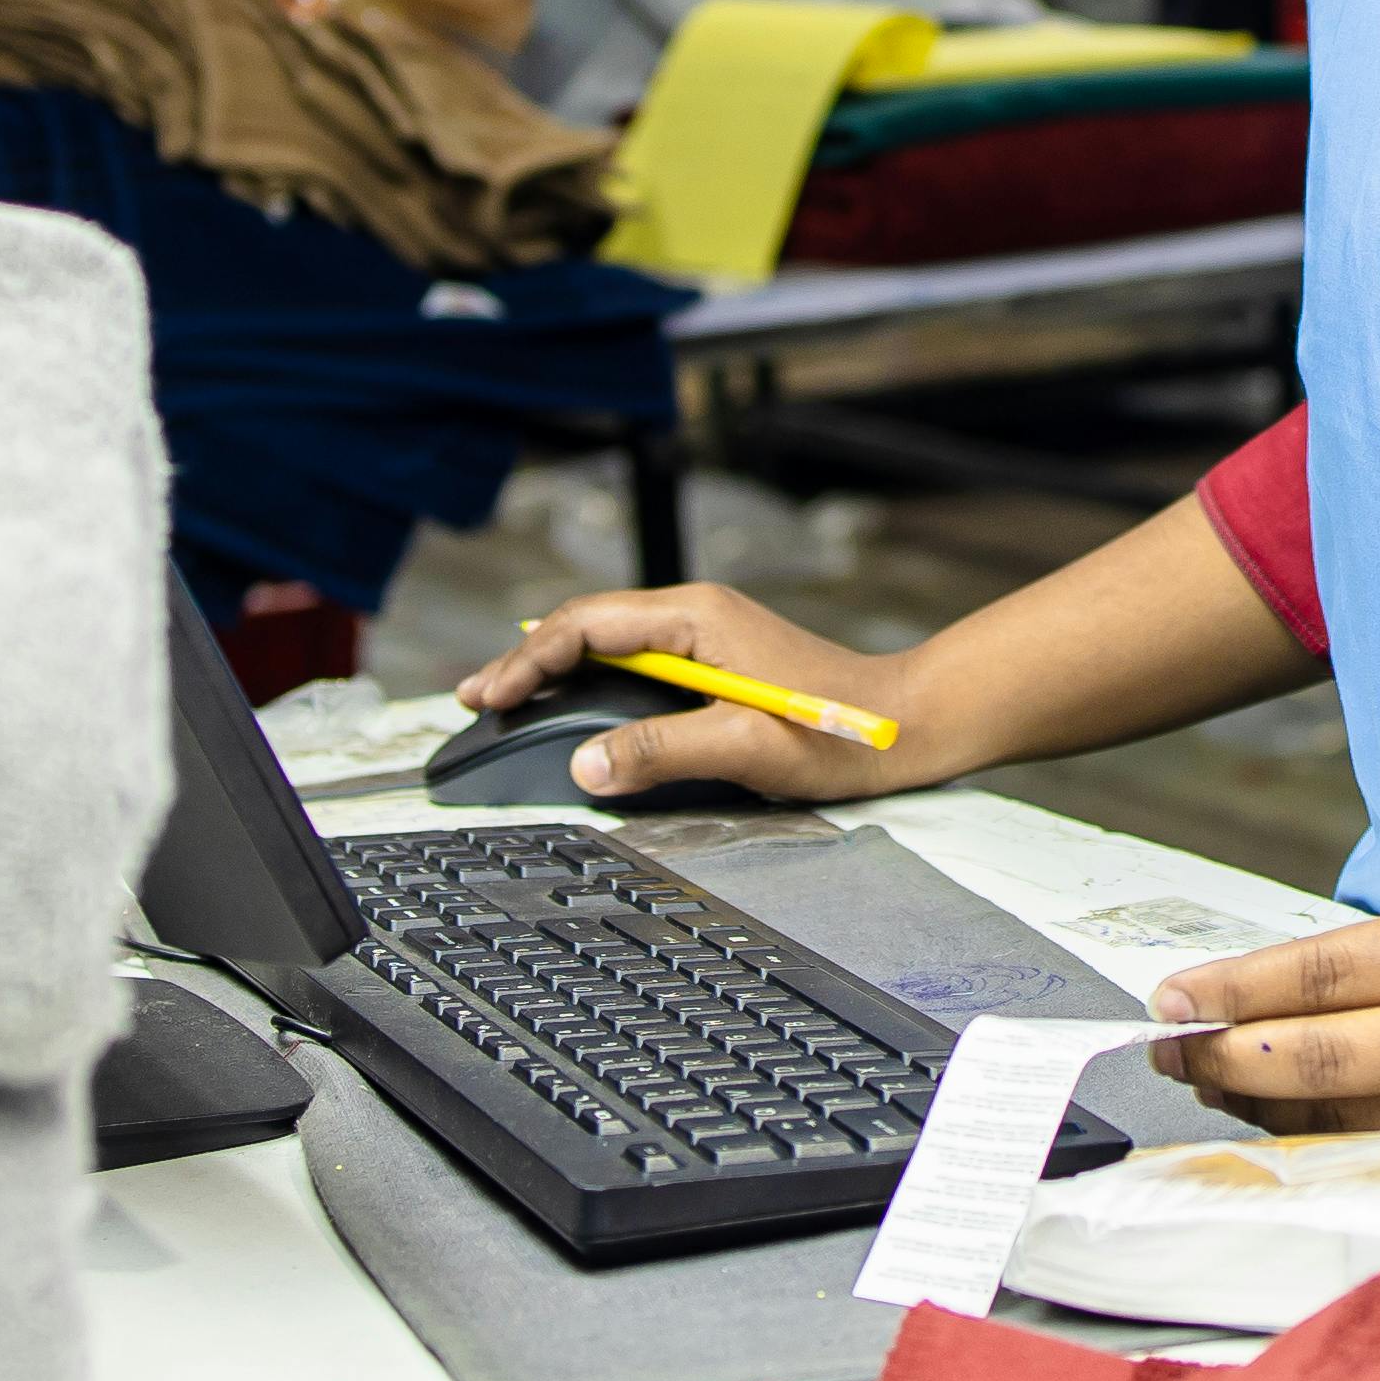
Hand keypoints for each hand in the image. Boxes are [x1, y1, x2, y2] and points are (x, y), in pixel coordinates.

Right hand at [454, 583, 950, 803]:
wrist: (906, 725)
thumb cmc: (838, 734)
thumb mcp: (744, 748)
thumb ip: (661, 752)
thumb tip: (583, 765)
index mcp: (695, 617)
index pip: (587, 624)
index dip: (528, 660)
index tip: (489, 697)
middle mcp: (695, 615)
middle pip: (587, 627)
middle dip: (525, 662)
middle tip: (474, 700)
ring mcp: (704, 637)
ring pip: (607, 643)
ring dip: (554, 670)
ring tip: (504, 701)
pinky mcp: (713, 663)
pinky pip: (633, 664)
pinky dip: (589, 682)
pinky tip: (570, 707)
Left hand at [1152, 899, 1379, 1132]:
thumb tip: (1263, 998)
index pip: (1326, 971)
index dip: (1236, 989)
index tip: (1172, 998)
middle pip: (1321, 1053)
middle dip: (1226, 1055)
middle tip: (1168, 1049)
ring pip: (1340, 1113)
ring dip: (1259, 1101)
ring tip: (1210, 1080)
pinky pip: (1378, 1145)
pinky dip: (1317, 1132)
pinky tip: (1279, 1119)